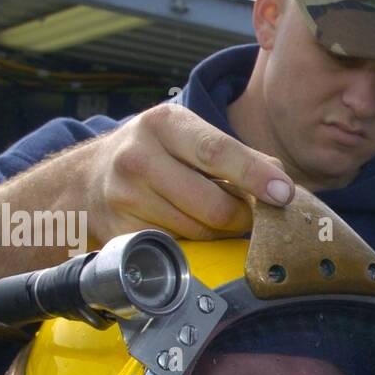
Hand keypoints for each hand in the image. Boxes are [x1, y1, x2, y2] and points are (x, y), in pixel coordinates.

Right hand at [75, 105, 294, 243]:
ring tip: (212, 217)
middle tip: (248, 215)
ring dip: (219, 233)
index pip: (217, 151)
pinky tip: (188, 231)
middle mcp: (138, 157)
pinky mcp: (120, 233)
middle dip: (242, 217)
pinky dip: (194, 247)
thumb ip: (240, 156)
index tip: (284, 193)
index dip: (255, 175)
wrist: (90, 179)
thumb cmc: (158, 155)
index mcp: (164, 124)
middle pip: (213, 206)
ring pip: (199, 233)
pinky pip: (177, 250)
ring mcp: (125, 198)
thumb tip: (281, 181)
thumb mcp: (191, 137)